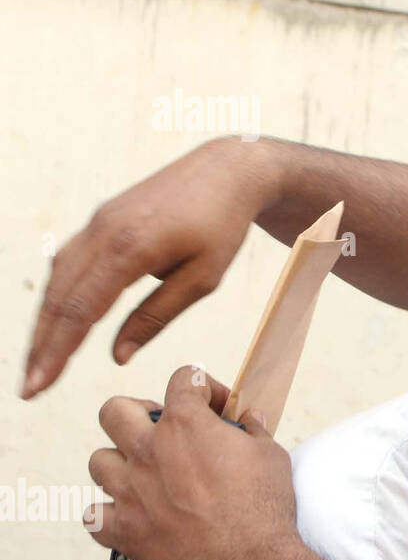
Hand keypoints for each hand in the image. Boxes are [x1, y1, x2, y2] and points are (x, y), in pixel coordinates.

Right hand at [21, 137, 283, 398]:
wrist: (227, 171)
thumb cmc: (222, 226)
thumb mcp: (203, 279)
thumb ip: (156, 316)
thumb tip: (116, 356)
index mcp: (129, 248)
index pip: (79, 311)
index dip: (54, 353)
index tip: (36, 387)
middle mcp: (101, 232)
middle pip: (57, 298)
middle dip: (40, 346)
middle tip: (28, 389)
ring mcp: (97, 222)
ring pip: (57, 280)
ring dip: (45, 323)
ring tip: (39, 363)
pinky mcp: (101, 219)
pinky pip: (69, 262)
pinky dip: (59, 296)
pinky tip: (57, 323)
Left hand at [86, 365, 297, 559]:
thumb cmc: (263, 508)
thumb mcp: (271, 456)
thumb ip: (255, 431)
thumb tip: (251, 420)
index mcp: (186, 424)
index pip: (182, 379)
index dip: (202, 386)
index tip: (216, 405)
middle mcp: (148, 451)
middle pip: (115, 410)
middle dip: (138, 412)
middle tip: (161, 429)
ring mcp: (130, 491)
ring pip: (98, 461)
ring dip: (120, 463)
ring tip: (146, 474)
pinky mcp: (124, 530)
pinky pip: (94, 516)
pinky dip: (108, 515)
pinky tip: (131, 515)